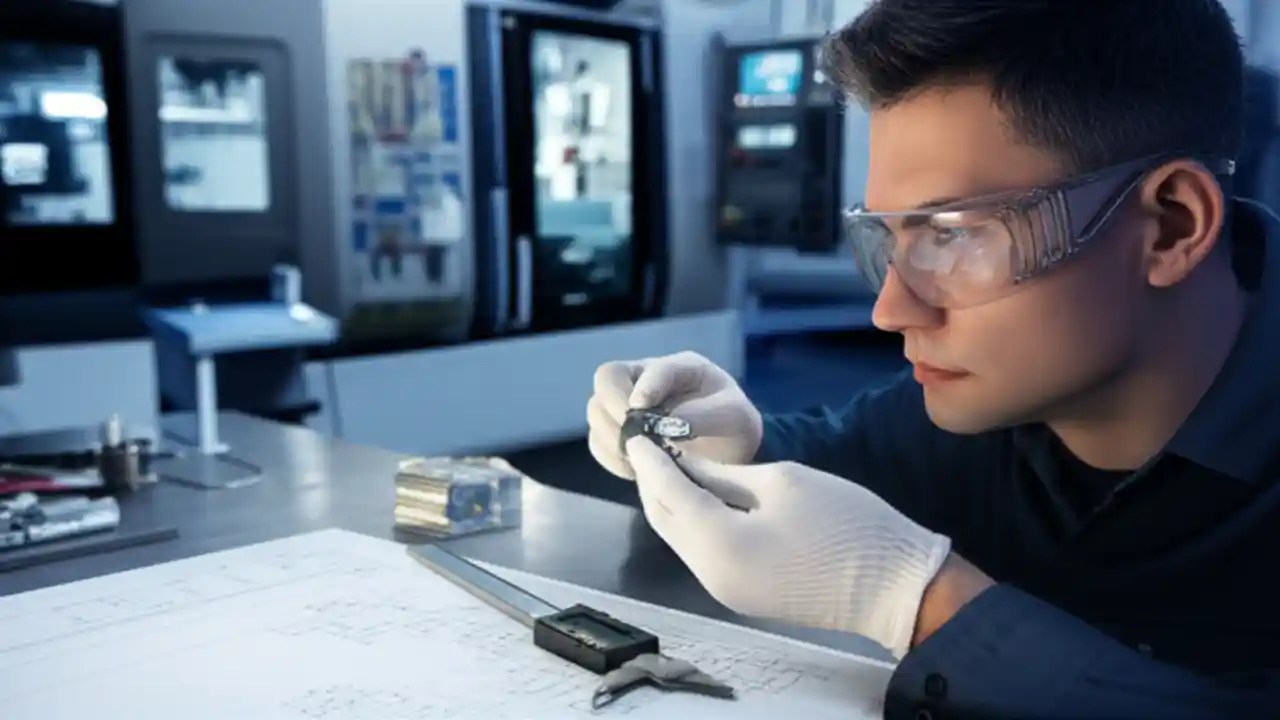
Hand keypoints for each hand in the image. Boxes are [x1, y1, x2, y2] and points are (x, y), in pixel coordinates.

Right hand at [587, 352, 762, 479]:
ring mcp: (628, 404)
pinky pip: (598, 441)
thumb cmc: (735, 425)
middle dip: (615, 410)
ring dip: (612, 436)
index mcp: (678, 368)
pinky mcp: (620, 432)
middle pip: (606, 379)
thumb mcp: (735, 417)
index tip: (642, 410)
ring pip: (596, 410)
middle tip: (636, 440)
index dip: (644, 387)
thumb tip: (669, 423)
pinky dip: (611, 457)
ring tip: (639, 459)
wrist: (730, 452)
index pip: (650, 368)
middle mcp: (646, 379)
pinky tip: (636, 469)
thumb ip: (707, 415)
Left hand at [626, 436, 950, 658]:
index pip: (667, 492)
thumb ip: (726, 475)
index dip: (650, 459)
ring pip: (680, 539)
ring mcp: (725, 590)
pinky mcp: (741, 596)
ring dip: (671, 503)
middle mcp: (711, 574)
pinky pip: (702, 554)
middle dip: (652, 481)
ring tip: (672, 464)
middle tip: (650, 445)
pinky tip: (701, 497)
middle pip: (664, 520)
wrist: (894, 588)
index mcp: (719, 543)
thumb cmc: (847, 525)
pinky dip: (693, 524)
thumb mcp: (783, 483)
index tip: (637, 433)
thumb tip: (687, 464)